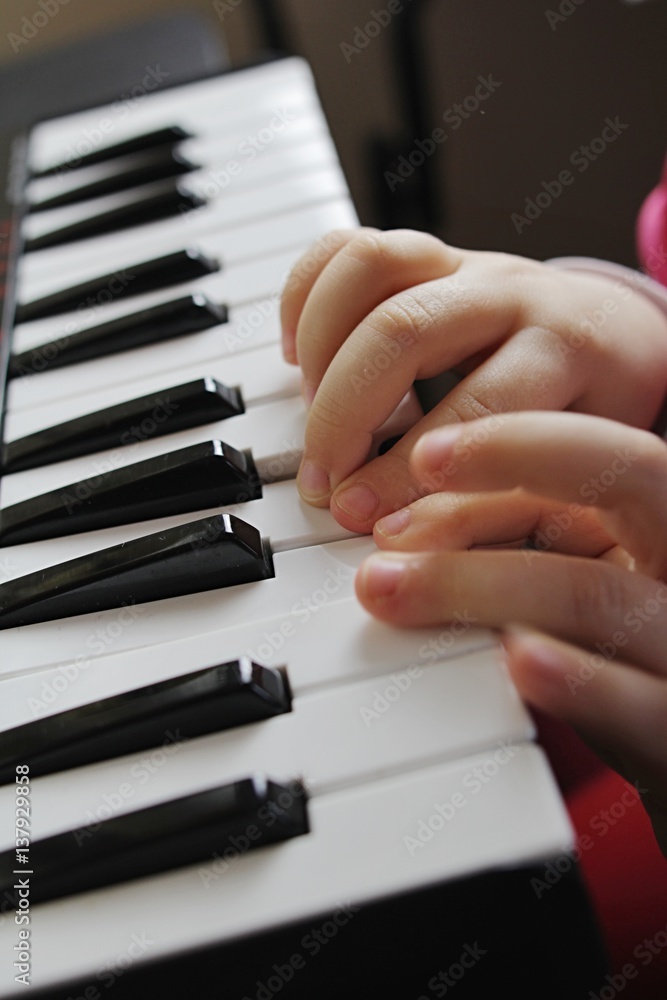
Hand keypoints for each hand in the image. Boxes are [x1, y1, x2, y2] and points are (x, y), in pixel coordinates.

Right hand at [281, 229, 666, 532]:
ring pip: (369, 267)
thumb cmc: (592, 413)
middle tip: (324, 480)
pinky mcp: (424, 254)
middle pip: (403, 329)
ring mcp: (464, 263)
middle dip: (343, 414)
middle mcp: (512, 292)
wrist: (614, 334)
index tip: (361, 514)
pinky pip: (346, 250)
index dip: (402, 469)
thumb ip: (502, 498)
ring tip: (311, 414)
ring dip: (320, 348)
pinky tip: (300, 358)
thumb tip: (413, 545)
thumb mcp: (575, 463)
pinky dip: (304, 298)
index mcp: (564, 348)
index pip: (473, 407)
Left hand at [354, 411, 666, 856]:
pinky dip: (575, 679)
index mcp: (659, 517)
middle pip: (625, 480)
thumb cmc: (614, 650)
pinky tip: (515, 659)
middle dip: (505, 478)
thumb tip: (401, 529)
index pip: (601, 452)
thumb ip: (506, 537)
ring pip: (597, 591)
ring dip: (481, 586)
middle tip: (394, 521)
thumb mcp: (571, 576)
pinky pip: (637, 701)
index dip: (514, 444)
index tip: (425, 456)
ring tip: (392, 588)